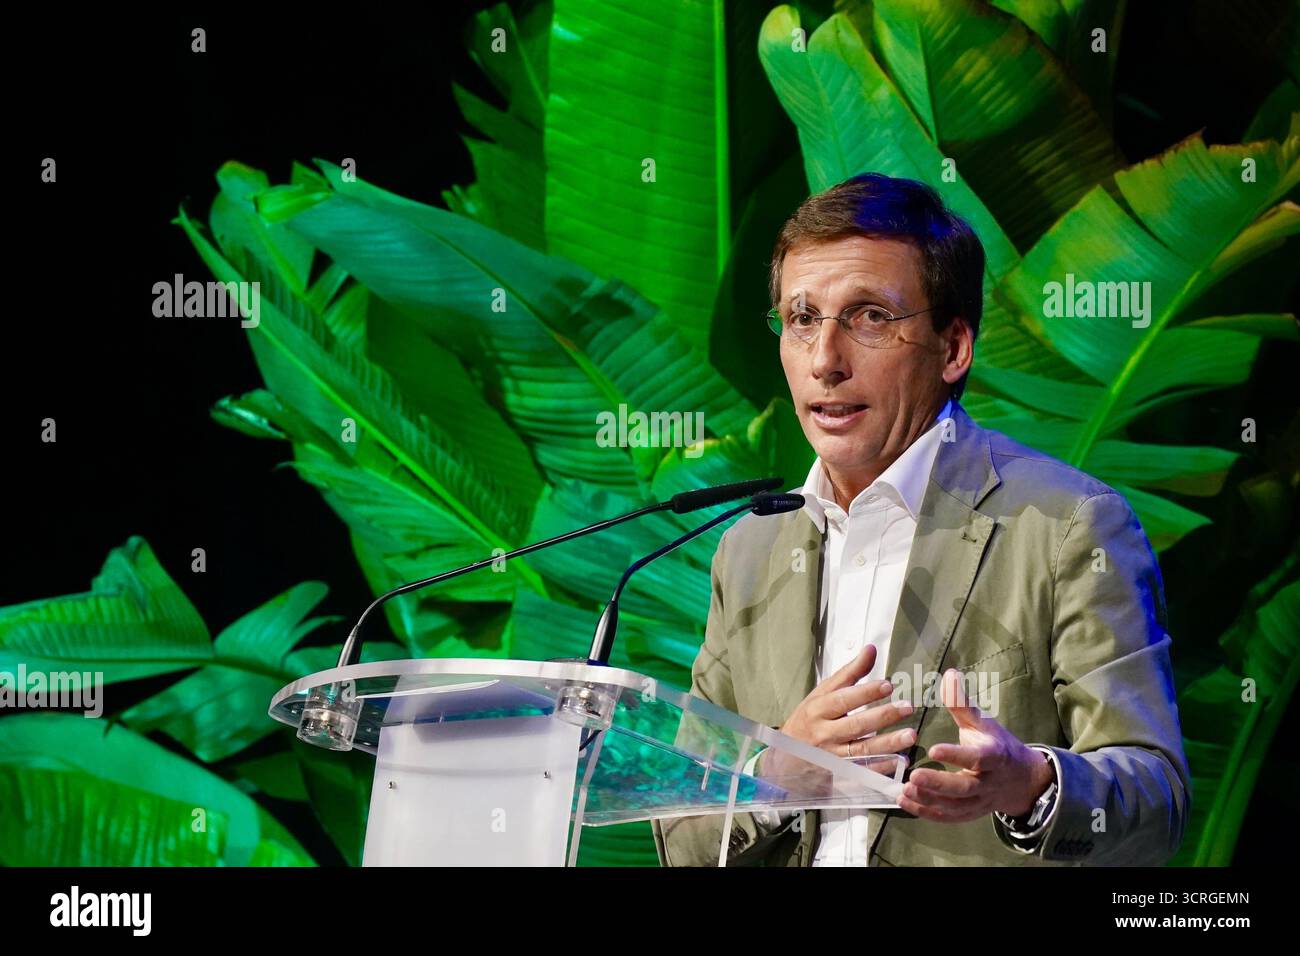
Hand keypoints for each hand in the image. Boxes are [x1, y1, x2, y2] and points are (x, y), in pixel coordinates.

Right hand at [763, 645, 915, 778]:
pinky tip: (899, 761)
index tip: (888, 685)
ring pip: (862, 751)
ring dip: (888, 744)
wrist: (784, 759)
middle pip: (855, 725)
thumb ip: (849, 674)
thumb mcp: (821, 694)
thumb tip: (871, 650)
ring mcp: (831, 757)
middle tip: (907, 707)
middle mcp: (823, 733)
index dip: (865, 693)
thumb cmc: (807, 720)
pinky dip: (881, 767)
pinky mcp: (838, 775)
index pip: (843, 700)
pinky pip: (863, 772)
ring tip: (910, 735)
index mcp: (817, 709)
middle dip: (883, 716)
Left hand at [898, 668, 1054, 822]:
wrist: (1022, 780)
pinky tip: (905, 801)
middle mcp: (987, 782)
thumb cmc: (997, 744)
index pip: (976, 757)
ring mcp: (979, 802)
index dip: (956, 755)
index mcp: (993, 756)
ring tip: (904, 791)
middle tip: (912, 777)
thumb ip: (963, 703)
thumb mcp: (983, 723)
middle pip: (964, 788)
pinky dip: (927, 813)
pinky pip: (949, 817)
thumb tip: (949, 674)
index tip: (933, 749)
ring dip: (929, 801)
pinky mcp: (970, 813)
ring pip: (955, 807)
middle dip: (939, 784)